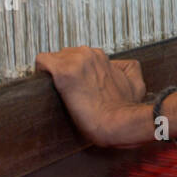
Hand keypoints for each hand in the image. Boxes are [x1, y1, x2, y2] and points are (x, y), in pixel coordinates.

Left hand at [36, 47, 152, 147]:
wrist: (118, 122)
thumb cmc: (124, 109)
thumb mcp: (136, 84)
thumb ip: (129, 70)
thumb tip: (120, 67)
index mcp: (100, 57)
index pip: (77, 56)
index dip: (74, 71)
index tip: (73, 84)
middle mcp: (88, 54)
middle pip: (63, 55)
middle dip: (63, 70)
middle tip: (65, 89)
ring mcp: (75, 61)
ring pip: (53, 58)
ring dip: (52, 73)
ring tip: (56, 90)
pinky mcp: (64, 72)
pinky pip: (41, 61)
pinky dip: (40, 71)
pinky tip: (45, 84)